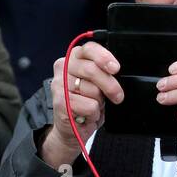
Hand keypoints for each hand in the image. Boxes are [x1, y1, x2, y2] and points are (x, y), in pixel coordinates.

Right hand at [40, 42, 124, 169]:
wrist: (72, 128)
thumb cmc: (87, 103)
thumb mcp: (98, 84)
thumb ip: (103, 73)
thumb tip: (116, 72)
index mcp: (75, 58)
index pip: (89, 49)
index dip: (104, 57)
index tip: (115, 68)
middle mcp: (64, 67)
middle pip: (92, 70)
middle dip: (110, 85)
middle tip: (117, 96)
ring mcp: (59, 84)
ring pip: (92, 90)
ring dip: (99, 102)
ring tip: (92, 105)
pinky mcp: (60, 102)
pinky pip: (89, 106)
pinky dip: (93, 114)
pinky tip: (86, 115)